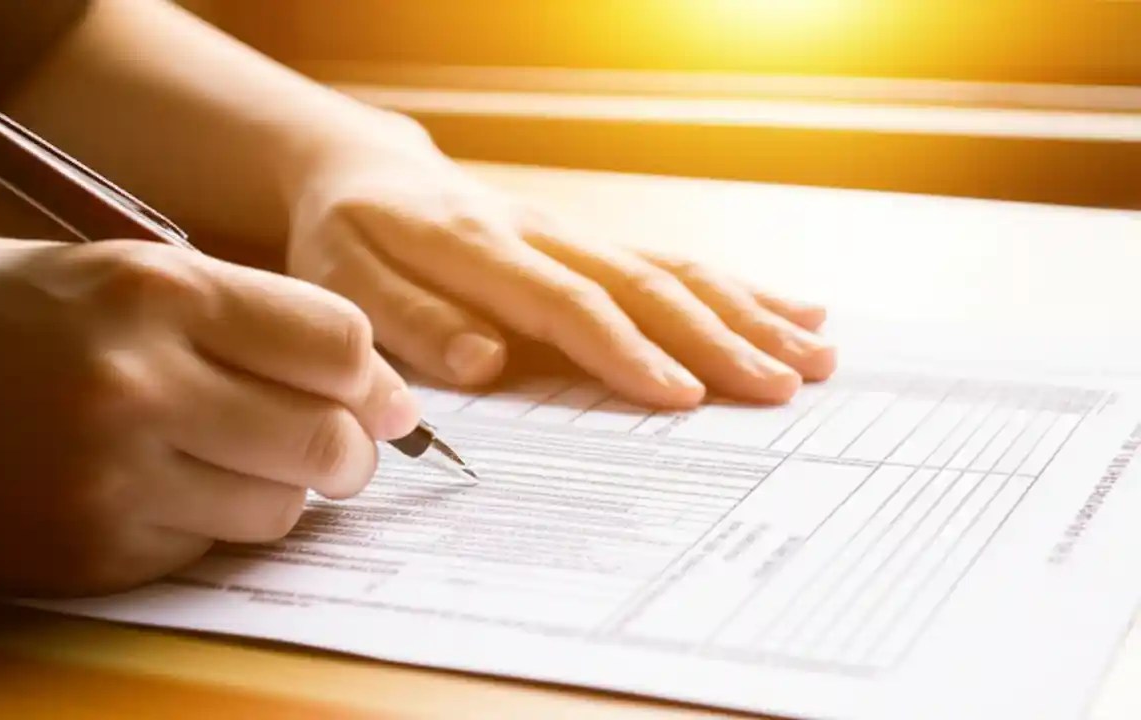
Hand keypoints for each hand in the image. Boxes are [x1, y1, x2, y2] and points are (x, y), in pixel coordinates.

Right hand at [0, 237, 418, 595]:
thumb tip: (353, 376)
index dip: (377, 377)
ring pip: (278, 507)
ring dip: (283, 491)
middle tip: (346, 449)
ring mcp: (111, 478)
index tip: (385, 399)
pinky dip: (208, 523)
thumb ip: (231, 314)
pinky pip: (206, 547)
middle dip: (355, 449)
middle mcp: (140, 383)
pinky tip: (163, 490)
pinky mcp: (87, 552)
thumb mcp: (104, 269)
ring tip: (241, 462)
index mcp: (153, 288)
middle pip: (326, 436)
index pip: (334, 341)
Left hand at [288, 114, 834, 408]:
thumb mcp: (348, 283)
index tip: (684, 396)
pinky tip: (798, 308)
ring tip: (818, 353)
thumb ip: (414, 323)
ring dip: (749, 312)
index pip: (566, 304)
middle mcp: (543, 234)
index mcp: (479, 249)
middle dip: (719, 337)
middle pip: (644, 284)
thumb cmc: (350, 238)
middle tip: (784, 385)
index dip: (627, 350)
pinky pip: (673, 260)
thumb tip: (487, 365)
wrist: (364, 171)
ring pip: (675, 268)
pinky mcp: (592, 239)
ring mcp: (576, 233)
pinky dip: (740, 287)